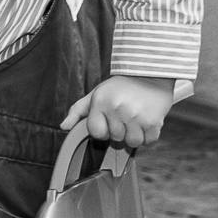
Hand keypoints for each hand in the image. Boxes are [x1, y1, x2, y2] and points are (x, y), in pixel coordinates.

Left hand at [61, 74, 177, 150]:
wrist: (151, 74)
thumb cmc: (121, 86)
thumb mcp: (96, 94)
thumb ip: (77, 111)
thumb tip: (63, 127)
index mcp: (101, 102)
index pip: (97, 132)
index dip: (103, 130)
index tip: (109, 120)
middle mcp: (117, 109)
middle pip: (115, 138)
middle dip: (120, 130)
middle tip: (126, 115)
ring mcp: (136, 116)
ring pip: (132, 142)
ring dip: (135, 135)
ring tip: (136, 119)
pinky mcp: (153, 121)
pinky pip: (148, 141)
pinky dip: (149, 135)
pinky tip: (147, 120)